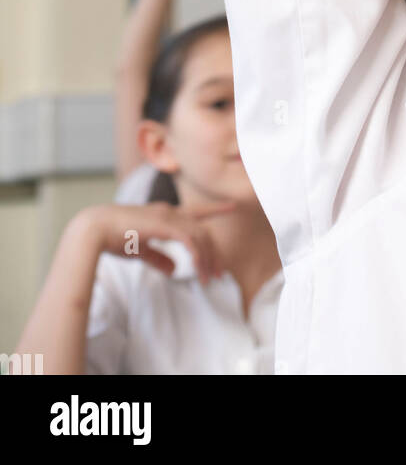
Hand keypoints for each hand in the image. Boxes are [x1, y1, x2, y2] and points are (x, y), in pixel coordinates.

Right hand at [76, 200, 237, 284]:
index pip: (196, 211)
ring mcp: (167, 216)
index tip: (232, 207)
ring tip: (210, 279)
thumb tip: (175, 269)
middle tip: (220, 273)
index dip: (214, 209)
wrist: (94, 229)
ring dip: (207, 259)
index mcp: (164, 214)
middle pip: (202, 230)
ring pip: (199, 236)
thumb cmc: (114, 238)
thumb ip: (159, 257)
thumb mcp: (141, 250)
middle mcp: (169, 212)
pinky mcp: (163, 225)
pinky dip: (197, 255)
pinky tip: (198, 270)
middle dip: (214, 252)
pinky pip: (189, 240)